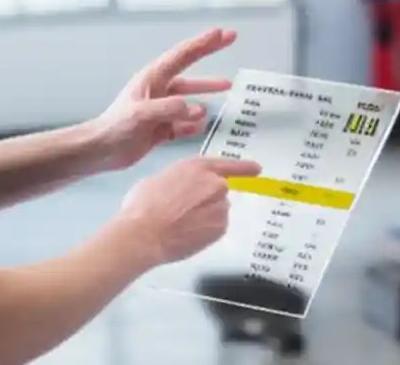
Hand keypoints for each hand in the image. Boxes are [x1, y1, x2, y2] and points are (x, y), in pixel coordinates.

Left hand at [89, 28, 237, 170]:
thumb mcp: (142, 114)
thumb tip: (199, 109)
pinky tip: (201, 126)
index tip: (224, 33)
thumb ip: (170, 109)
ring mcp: (160, 108)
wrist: (100, 151)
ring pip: (189, 96)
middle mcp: (159, 89)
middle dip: (209, 54)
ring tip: (227, 87)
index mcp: (153, 78)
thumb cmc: (115, 127)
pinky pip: (183, 123)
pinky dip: (193, 124)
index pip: (183, 55)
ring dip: (206, 91)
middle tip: (230, 40)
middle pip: (190, 67)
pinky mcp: (160, 127)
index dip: (204, 43)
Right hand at [118, 156, 262, 265]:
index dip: (243, 167)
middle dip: (205, 200)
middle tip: (182, 211)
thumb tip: (181, 188)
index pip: (227, 165)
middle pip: (218, 191)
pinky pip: (215, 227)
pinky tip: (185, 234)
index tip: (257, 169)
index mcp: (198, 167)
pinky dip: (204, 231)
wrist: (143, 234)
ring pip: (216, 211)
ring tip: (180, 225)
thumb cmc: (142, 205)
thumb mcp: (160, 179)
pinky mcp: (220, 229)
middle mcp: (215, 185)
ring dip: (205, 216)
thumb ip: (180, 179)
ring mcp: (220, 208)